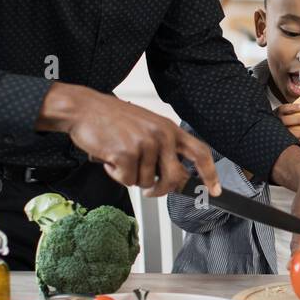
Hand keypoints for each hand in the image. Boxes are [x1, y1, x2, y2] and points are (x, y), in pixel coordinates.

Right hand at [36, 83, 220, 197]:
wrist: (84, 109)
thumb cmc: (113, 119)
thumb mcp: (147, 127)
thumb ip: (163, 149)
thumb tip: (174, 178)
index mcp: (169, 128)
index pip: (200, 153)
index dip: (210, 174)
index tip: (215, 190)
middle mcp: (161, 135)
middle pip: (175, 178)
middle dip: (161, 189)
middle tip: (150, 190)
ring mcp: (145, 144)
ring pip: (146, 182)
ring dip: (130, 176)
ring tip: (119, 157)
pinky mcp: (126, 154)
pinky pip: (126, 181)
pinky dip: (115, 174)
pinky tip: (109, 158)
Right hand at [275, 102, 299, 144]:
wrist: (268, 137)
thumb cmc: (283, 124)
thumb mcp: (285, 116)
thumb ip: (294, 112)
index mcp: (277, 114)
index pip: (284, 109)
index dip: (293, 107)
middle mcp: (275, 123)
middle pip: (285, 120)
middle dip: (297, 120)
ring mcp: (276, 133)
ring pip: (287, 133)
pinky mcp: (278, 143)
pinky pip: (286, 145)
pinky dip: (296, 143)